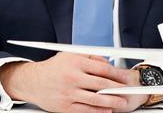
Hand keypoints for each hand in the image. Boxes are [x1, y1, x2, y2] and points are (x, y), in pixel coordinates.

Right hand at [0, 52, 147, 111]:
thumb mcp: (71, 54)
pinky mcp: (65, 107)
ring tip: (122, 103)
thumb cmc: (54, 68)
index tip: (126, 78)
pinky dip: (98, 111)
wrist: (33, 82)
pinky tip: (107, 110)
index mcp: (75, 62)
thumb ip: (91, 56)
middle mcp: (72, 77)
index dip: (118, 74)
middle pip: (102, 84)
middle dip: (118, 89)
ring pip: (96, 99)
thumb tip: (108, 63)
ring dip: (112, 102)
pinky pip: (86, 110)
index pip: (103, 68)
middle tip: (129, 91)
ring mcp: (68, 93)